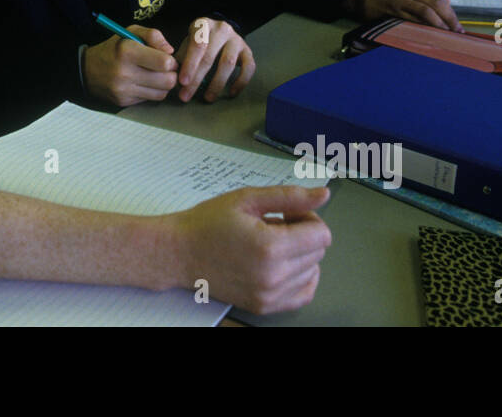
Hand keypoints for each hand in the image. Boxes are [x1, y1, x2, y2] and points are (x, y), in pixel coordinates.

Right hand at [83, 25, 176, 106]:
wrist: (87, 69)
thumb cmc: (115, 48)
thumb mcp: (131, 32)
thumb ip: (153, 35)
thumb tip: (170, 51)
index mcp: (127, 51)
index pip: (164, 63)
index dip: (171, 61)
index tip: (167, 58)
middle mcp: (124, 72)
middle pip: (168, 81)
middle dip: (171, 74)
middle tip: (165, 69)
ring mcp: (123, 89)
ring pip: (162, 93)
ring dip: (163, 85)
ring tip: (156, 76)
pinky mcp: (123, 101)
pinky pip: (150, 99)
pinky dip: (152, 92)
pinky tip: (144, 83)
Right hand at [169, 186, 330, 314]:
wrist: (179, 253)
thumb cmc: (208, 223)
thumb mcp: (247, 199)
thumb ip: (289, 196)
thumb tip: (322, 195)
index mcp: (270, 247)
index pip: (321, 234)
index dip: (308, 217)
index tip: (287, 213)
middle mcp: (273, 276)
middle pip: (318, 252)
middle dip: (303, 234)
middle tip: (274, 225)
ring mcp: (269, 295)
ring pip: (312, 271)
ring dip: (300, 255)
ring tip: (270, 244)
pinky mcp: (264, 305)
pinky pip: (303, 294)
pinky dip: (300, 278)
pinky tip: (282, 264)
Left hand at [174, 18, 255, 102]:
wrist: (220, 33)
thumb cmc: (199, 42)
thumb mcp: (187, 43)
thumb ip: (179, 57)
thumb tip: (173, 77)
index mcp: (203, 25)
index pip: (196, 45)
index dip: (189, 65)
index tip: (182, 82)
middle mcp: (222, 29)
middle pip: (210, 56)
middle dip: (197, 79)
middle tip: (186, 96)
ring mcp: (237, 39)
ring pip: (228, 63)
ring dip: (217, 84)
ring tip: (207, 98)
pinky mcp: (248, 51)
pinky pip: (248, 67)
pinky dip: (240, 82)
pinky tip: (231, 93)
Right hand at [348, 0, 462, 30]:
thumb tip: (448, 2)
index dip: (450, 12)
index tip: (457, 25)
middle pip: (436, 3)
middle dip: (449, 18)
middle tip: (457, 31)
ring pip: (426, 10)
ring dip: (439, 23)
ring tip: (447, 33)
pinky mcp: (393, 8)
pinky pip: (413, 18)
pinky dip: (424, 25)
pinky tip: (431, 32)